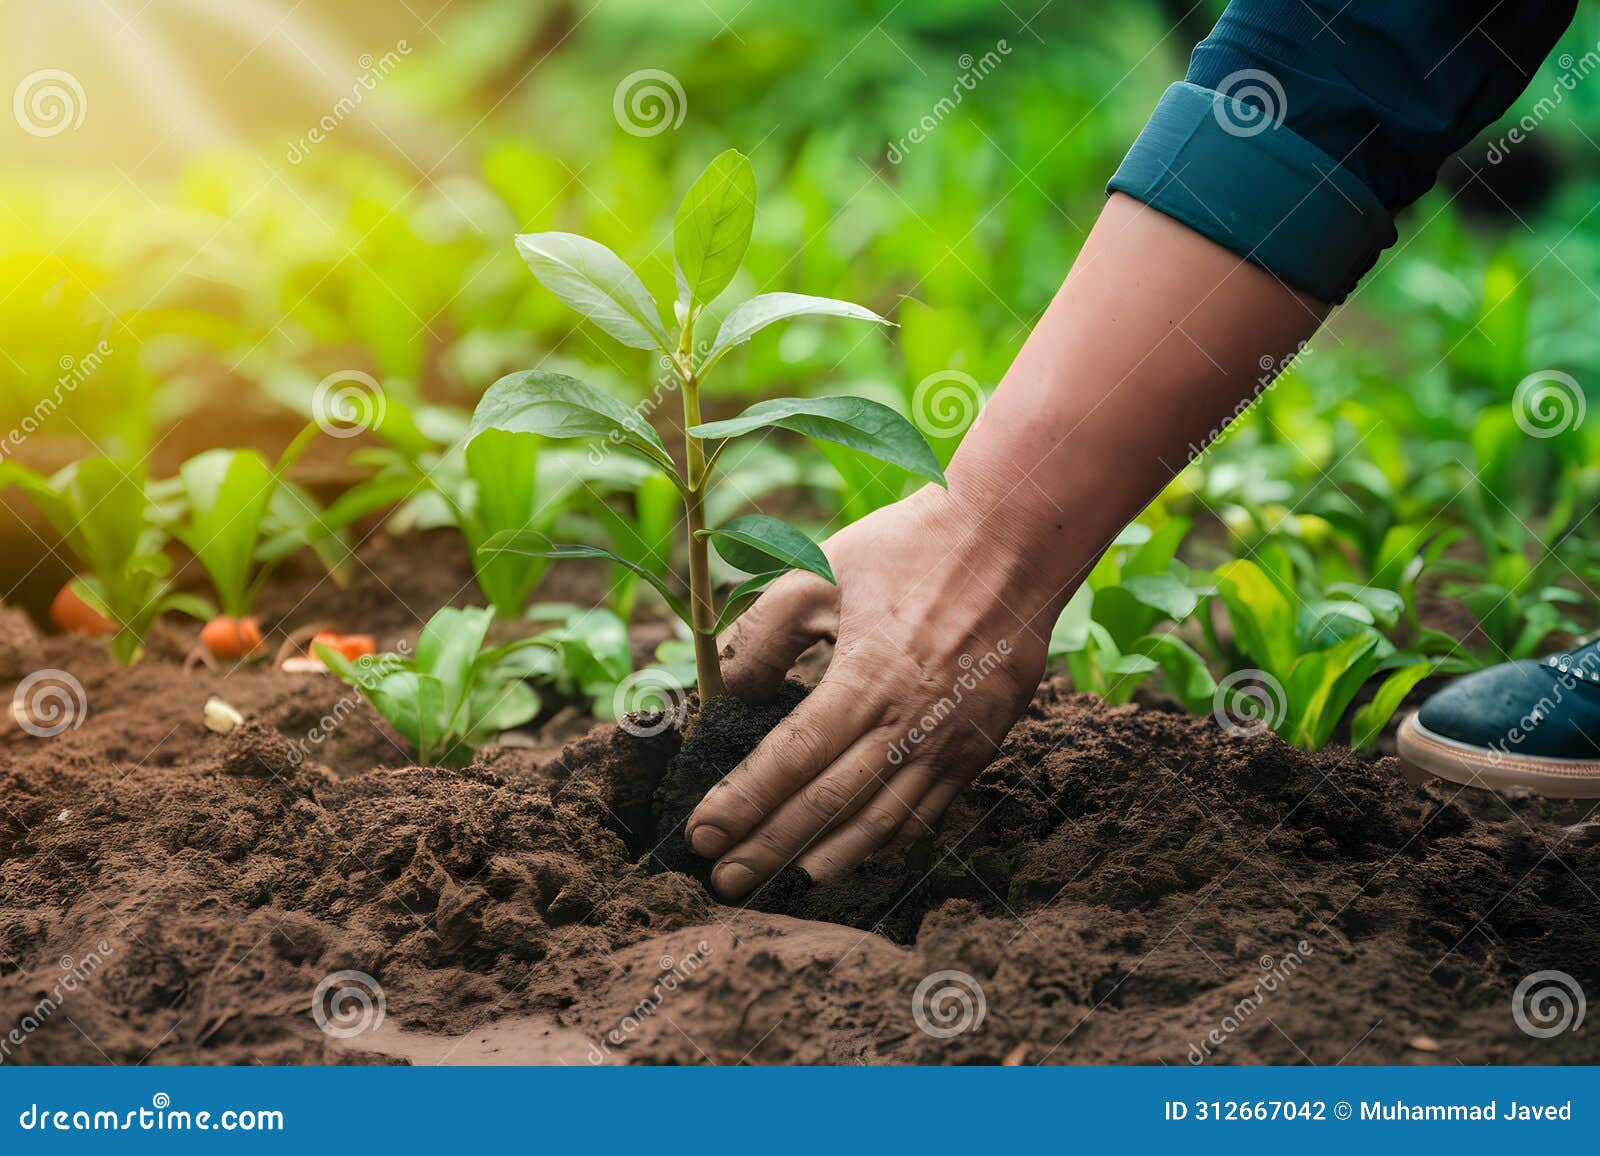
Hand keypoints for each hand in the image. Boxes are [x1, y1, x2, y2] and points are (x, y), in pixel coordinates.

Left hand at [685, 480, 1063, 900]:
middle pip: (829, 805)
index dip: (743, 802)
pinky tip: (850, 851)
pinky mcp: (980, 747)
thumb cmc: (910, 549)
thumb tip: (729, 693)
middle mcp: (911, 722)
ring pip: (881, 823)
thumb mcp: (820, 572)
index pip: (791, 759)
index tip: (701, 833)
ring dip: (826, 859)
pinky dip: (884, 842)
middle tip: (723, 879)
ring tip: (781, 881)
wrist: (1015, 540)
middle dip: (769, 847)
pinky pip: (927, 813)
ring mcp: (952, 742)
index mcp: (867, 677)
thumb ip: (764, 634)